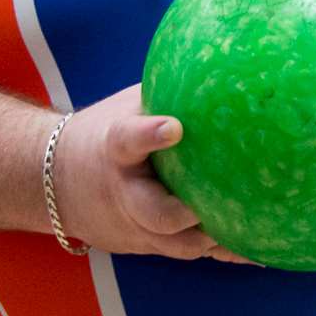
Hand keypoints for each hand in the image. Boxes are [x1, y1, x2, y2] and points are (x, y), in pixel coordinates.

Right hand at [49, 84, 251, 262]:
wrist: (53, 182)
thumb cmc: (105, 133)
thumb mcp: (125, 108)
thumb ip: (165, 95)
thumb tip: (223, 63)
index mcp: (115, 148)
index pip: (127, 140)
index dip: (148, 134)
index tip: (173, 127)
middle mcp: (124, 192)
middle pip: (152, 212)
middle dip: (184, 215)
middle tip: (215, 205)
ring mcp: (135, 224)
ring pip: (174, 243)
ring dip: (212, 240)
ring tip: (256, 233)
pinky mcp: (149, 243)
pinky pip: (188, 251)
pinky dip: (222, 252)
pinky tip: (262, 251)